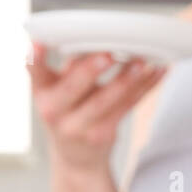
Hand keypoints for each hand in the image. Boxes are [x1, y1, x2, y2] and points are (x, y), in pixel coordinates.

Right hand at [27, 45, 165, 170]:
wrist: (77, 158)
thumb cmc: (68, 112)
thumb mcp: (57, 90)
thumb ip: (70, 66)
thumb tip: (94, 33)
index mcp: (42, 93)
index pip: (35, 72)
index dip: (34, 58)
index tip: (38, 43)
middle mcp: (55, 111)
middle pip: (73, 88)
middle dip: (90, 70)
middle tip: (107, 54)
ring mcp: (79, 126)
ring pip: (105, 100)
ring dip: (126, 79)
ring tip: (141, 62)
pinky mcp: (103, 133)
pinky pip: (127, 106)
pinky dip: (145, 87)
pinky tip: (157, 72)